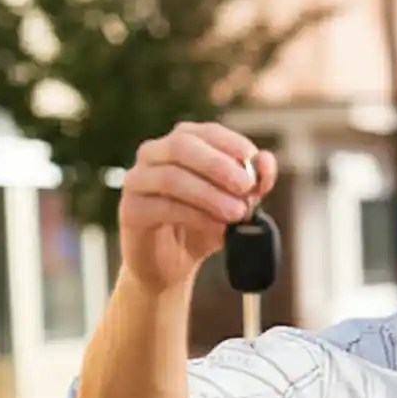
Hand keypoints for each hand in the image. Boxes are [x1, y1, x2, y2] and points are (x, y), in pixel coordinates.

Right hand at [118, 122, 278, 291]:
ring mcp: (137, 180)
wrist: (171, 265)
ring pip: (172, 177)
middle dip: (219, 165)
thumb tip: (265, 162)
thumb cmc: (203, 225)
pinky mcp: (131, 210)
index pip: (207, 132)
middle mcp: (154, 154)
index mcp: (182, 143)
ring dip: (210, 195)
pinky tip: (219, 228)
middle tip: (246, 187)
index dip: (233, 144)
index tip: (254, 161)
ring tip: (237, 214)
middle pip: (183, 145)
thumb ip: (254, 183)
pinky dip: (197, 217)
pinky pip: (163, 207)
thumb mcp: (235, 203)